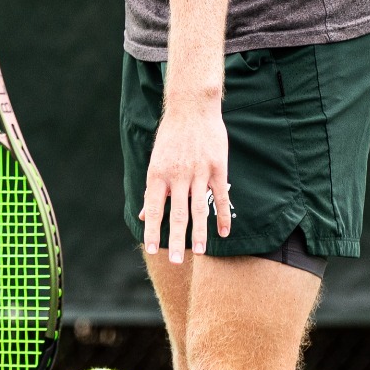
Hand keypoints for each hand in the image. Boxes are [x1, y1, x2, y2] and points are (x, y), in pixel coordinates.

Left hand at [140, 102, 230, 264]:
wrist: (192, 107)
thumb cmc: (171, 136)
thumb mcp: (155, 160)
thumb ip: (153, 191)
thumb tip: (145, 215)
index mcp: (158, 175)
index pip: (154, 209)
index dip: (153, 230)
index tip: (152, 250)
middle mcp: (177, 175)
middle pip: (177, 214)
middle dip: (175, 239)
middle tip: (174, 261)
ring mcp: (199, 172)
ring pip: (199, 209)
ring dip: (200, 233)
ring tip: (200, 252)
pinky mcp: (217, 168)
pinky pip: (221, 197)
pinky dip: (223, 216)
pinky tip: (224, 232)